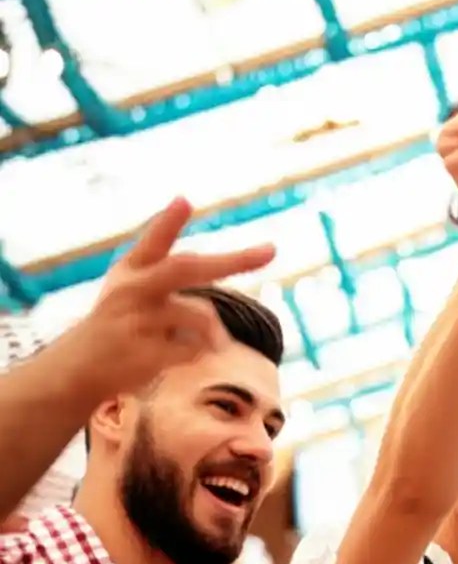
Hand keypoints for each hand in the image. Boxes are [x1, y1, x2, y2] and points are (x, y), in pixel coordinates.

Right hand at [72, 198, 274, 398]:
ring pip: (201, 315)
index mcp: (132, 269)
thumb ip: (158, 243)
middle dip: (234, 260)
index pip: (152, 241)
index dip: (168, 222)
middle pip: (187, 269)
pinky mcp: (143, 355)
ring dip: (214, 331)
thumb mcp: (131, 275)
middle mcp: (132, 291)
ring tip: (209, 342)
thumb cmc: (119, 315)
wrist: (80, 367)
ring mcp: (136, 323)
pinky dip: (198, 353)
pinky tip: (176, 357)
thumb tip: (183, 197)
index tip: (184, 201)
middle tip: (272, 251)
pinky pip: (194, 351)